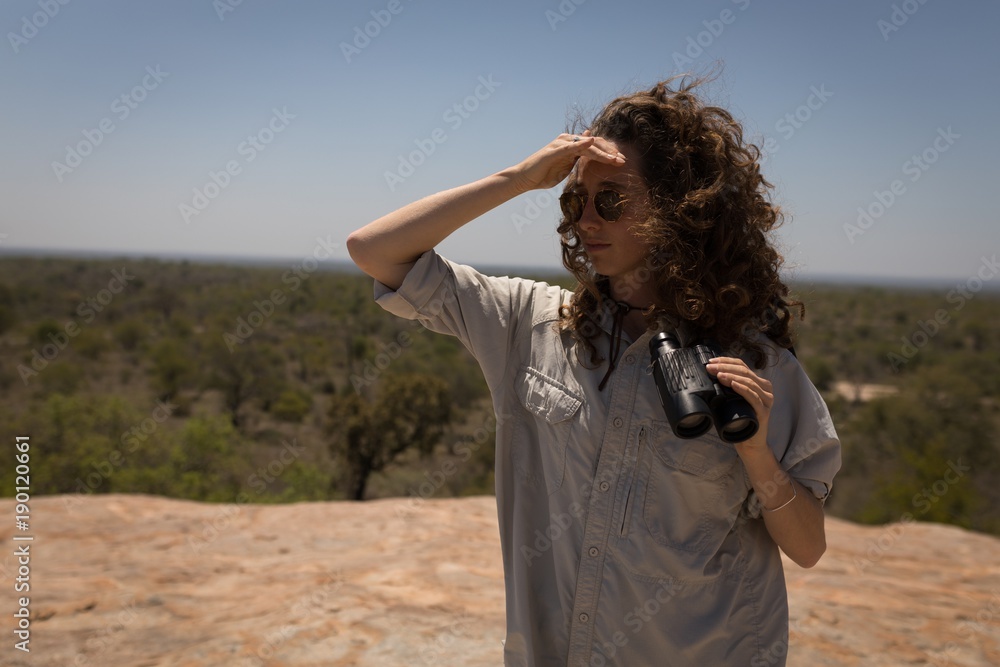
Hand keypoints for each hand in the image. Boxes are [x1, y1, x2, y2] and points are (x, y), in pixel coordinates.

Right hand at [509, 131, 626, 192]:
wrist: (526, 178)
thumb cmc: (544, 174)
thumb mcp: (566, 166)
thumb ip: (577, 158)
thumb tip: (590, 145)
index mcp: (572, 145)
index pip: (595, 146)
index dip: (609, 152)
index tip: (621, 161)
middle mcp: (567, 141)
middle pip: (594, 144)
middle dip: (609, 152)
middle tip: (622, 160)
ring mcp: (561, 144)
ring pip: (586, 146)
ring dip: (601, 152)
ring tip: (614, 158)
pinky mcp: (554, 150)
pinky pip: (570, 146)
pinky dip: (581, 144)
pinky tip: (591, 141)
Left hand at [705, 357, 772, 450]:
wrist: (749, 443)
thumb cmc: (738, 420)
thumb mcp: (732, 399)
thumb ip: (728, 386)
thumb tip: (710, 373)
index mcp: (758, 383)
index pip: (742, 365)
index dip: (726, 361)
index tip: (710, 361)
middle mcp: (765, 389)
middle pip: (744, 371)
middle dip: (725, 367)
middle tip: (710, 368)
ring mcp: (766, 399)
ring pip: (748, 382)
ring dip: (731, 376)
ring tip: (718, 375)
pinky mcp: (764, 411)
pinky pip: (753, 397)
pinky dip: (742, 389)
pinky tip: (733, 385)